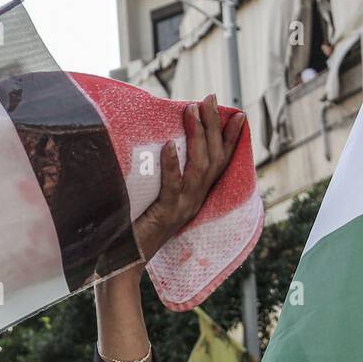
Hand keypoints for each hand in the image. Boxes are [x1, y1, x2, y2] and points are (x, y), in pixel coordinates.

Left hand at [132, 94, 245, 263]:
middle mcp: (194, 201)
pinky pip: (172, 187)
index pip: (219, 163)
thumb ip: (162, 176)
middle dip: (214, 127)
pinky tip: (169, 146)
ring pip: (199, 169)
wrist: (124, 262)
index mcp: (195, 196)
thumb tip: (159, 141)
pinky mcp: (165, 215)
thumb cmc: (134, 227)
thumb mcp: (154, 197)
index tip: (238, 115)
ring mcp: (182, 208)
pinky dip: (172, 165)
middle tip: (210, 99)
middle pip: (213, 160)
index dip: (231, 139)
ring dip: (197, 137)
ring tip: (192, 111)